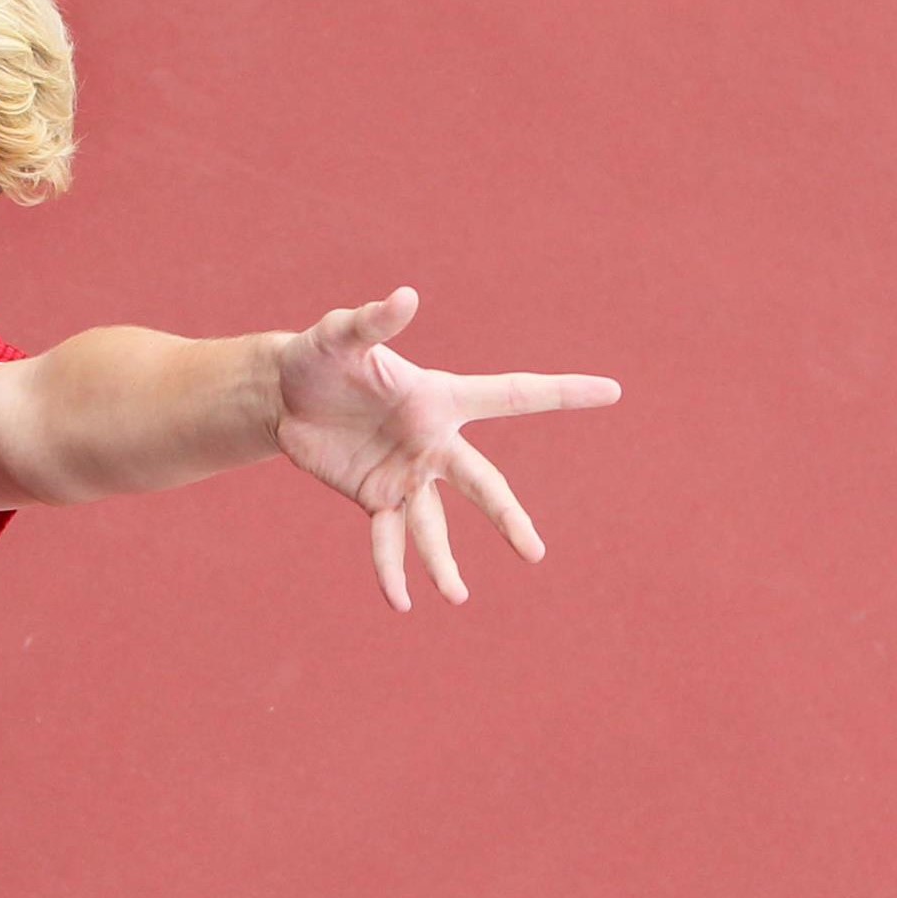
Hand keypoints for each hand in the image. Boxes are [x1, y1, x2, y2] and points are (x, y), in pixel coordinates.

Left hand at [271, 286, 620, 610]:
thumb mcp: (341, 335)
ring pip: (434, 525)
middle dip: (506, 518)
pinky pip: (386, 539)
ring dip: (443, 562)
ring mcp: (406, 475)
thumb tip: (404, 296)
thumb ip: (375, 321)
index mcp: (440, 401)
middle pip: (481, 485)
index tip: (611, 391)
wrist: (285, 393)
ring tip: (456, 597)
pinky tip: (400, 602)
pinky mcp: (374, 497)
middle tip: (532, 553)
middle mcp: (432, 443)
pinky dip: (391, 570)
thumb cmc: (322, 355)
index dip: (562, 393)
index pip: (512, 395)